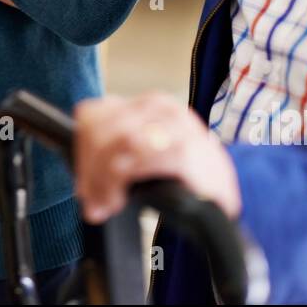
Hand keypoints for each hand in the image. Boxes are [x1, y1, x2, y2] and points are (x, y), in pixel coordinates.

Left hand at [73, 93, 240, 223]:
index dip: (80, 150)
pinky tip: (119, 201)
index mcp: (147, 103)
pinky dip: (117, 184)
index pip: (93, 114)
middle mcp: (160, 108)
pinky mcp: (184, 150)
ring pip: (114, 143)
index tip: (83, 181)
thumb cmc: (184, 174)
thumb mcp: (147, 151)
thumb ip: (115, 151)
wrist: (226, 193)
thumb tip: (82, 176)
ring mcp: (174, 126)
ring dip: (100, 179)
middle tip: (90, 199)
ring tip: (104, 203)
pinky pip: (134, 162)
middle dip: (88, 169)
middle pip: (100, 130)